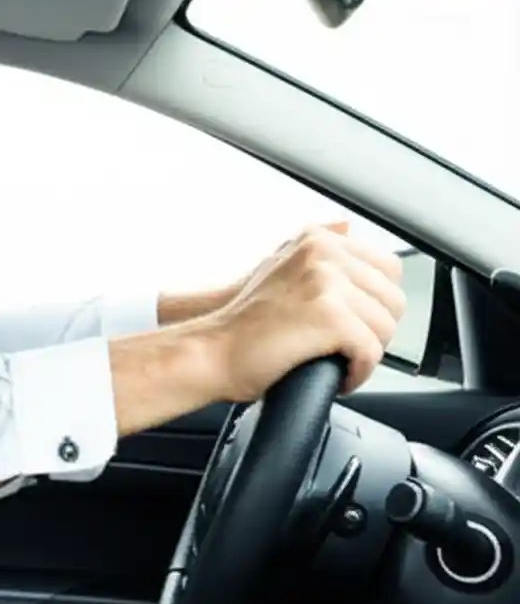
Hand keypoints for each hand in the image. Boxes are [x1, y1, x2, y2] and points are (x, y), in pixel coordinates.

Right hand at [205, 221, 405, 399]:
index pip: (387, 268)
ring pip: (385, 327)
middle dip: (374, 331)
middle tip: (342, 348)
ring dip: (366, 355)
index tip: (353, 324)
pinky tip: (337, 378)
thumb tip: (346, 226)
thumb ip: (315, 248)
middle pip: (392, 299)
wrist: (211, 353)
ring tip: (337, 363)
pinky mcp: (330, 317)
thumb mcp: (278, 267)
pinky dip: (359, 373)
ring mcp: (327, 283)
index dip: (376, 304)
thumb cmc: (241, 324)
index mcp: (317, 240)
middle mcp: (323, 254)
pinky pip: (372, 351)